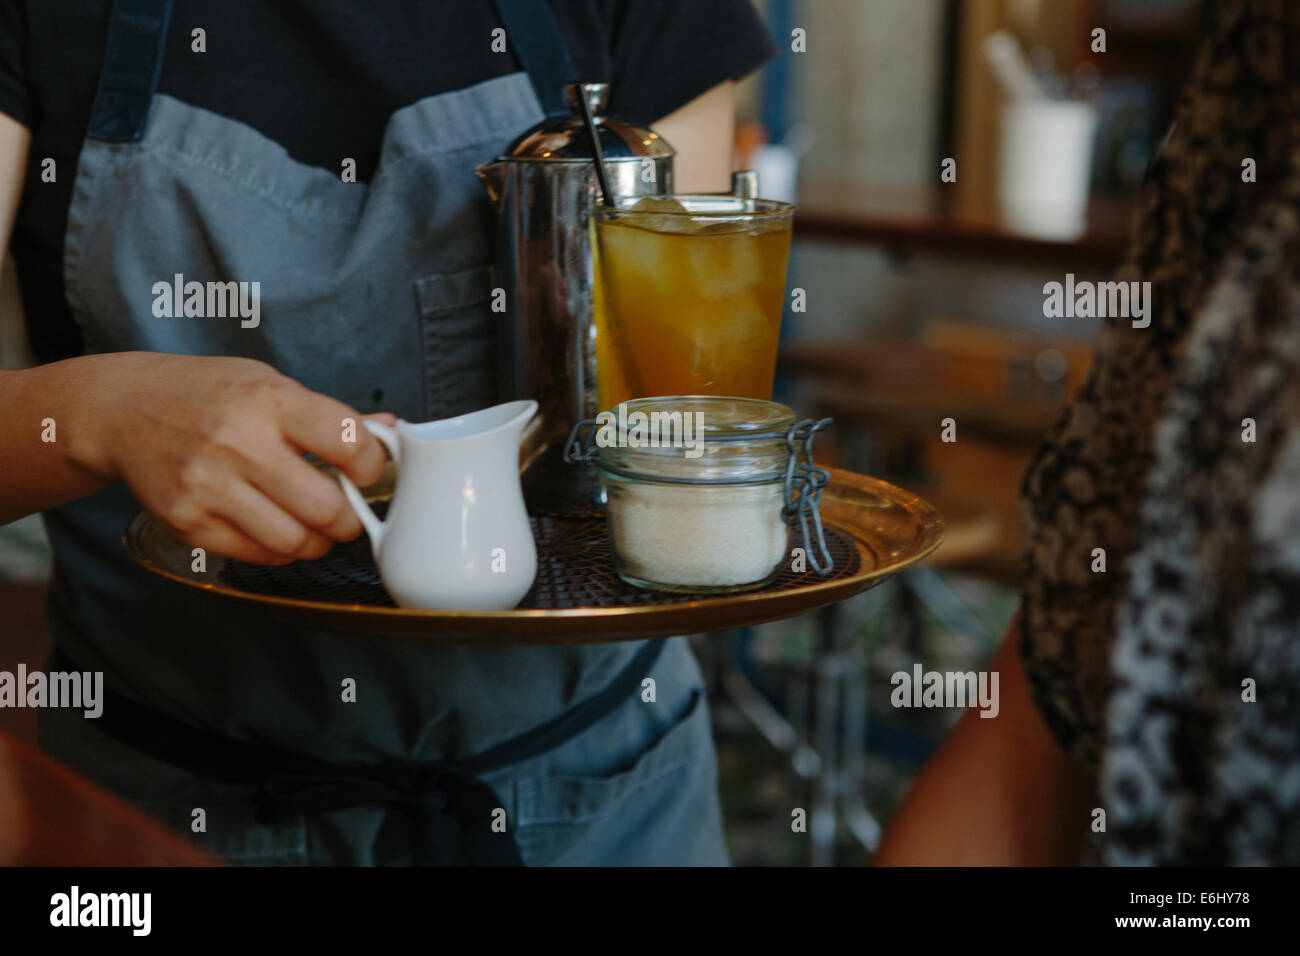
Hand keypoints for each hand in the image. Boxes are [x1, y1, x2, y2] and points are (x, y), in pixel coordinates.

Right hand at [77, 352, 393, 564]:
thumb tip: (392, 431)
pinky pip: (257, 555)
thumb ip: (331, 416)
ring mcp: (208, 485)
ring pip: (295, 541)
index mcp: (270, 400)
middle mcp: (238, 442)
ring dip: (316, 542)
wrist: (123, 410)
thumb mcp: (270, 384)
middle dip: (348, 519)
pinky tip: (276, 528)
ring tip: (313, 525)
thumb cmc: (208, 394)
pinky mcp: (187, 521)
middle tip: (345, 513)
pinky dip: (279, 550)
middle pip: (326, 508)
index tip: (366, 471)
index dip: (372, 465)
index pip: (349, 442)